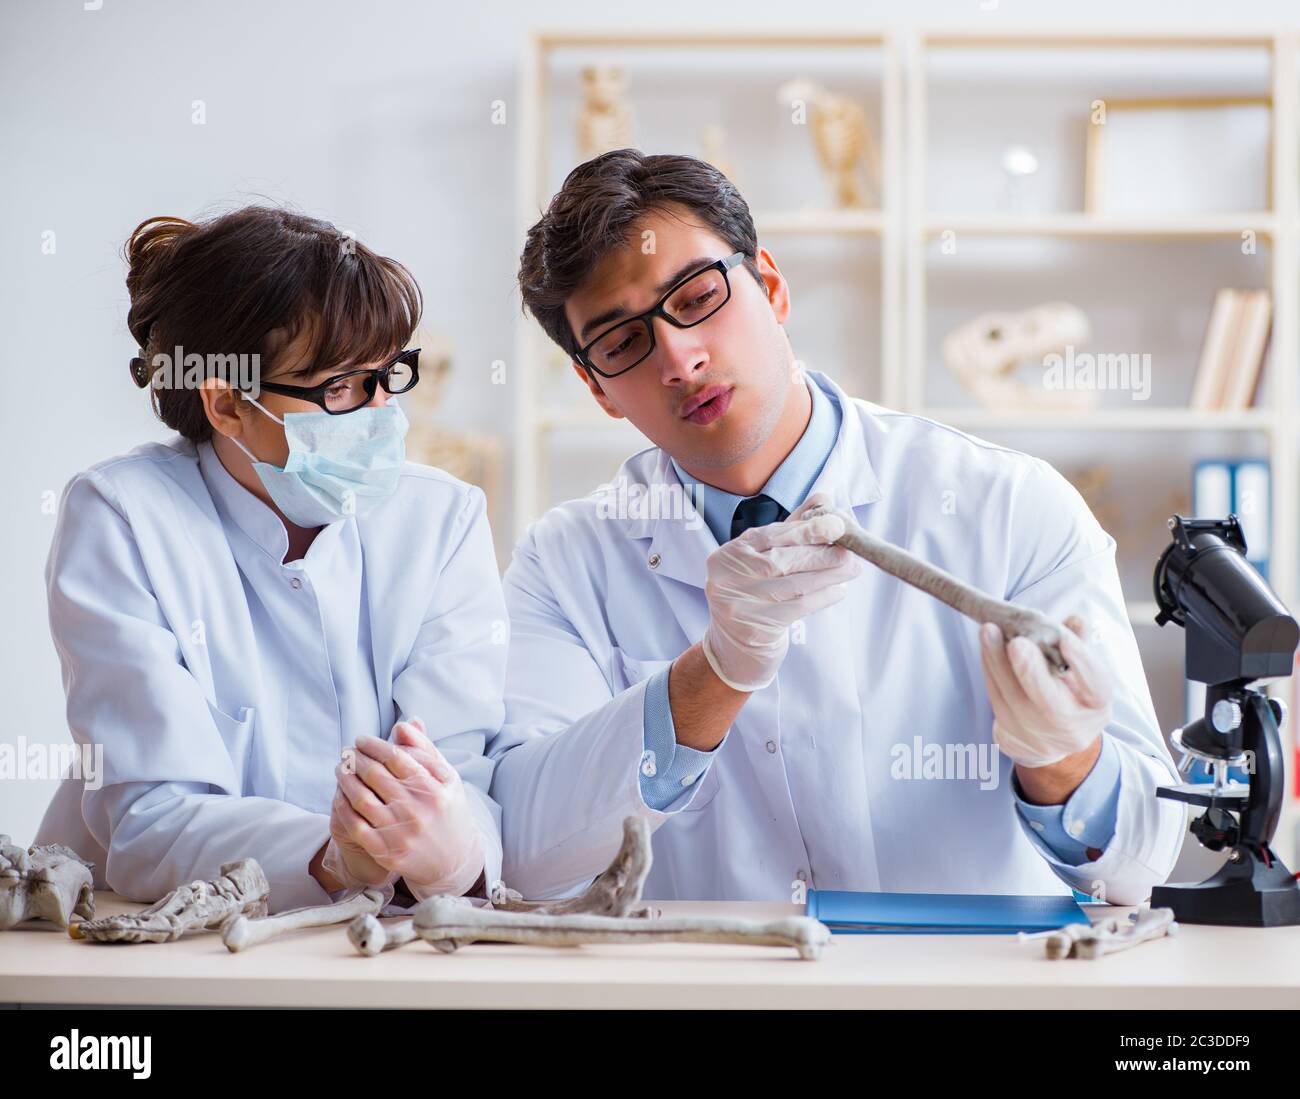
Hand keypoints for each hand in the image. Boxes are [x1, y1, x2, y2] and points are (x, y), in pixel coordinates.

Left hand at [331, 717, 483, 898]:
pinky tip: (339, 796)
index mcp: (434, 788)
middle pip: (375, 775)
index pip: (395, 756)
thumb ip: (425, 750)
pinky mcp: (386, 851)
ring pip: (361, 798)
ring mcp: (400, 832)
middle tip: (346, 752)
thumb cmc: (448, 811)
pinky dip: (343, 807)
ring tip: (340, 769)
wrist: (454, 861)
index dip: (373, 744)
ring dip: (345, 779)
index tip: (361, 740)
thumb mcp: (446, 778)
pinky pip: (355, 825)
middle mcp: (417, 810)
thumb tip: (403, 724)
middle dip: (355, 758)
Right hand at [701, 491, 862, 691]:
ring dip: (829, 575)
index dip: (805, 529)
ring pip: (794, 585)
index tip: (836, 524)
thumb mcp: (764, 559)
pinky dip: (823, 597)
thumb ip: (791, 529)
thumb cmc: (754, 593)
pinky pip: (798, 608)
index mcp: (728, 555)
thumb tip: (823, 499)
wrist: (734, 646)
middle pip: (781, 561)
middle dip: (820, 554)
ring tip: (852, 568)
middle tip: (850, 550)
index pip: (770, 536)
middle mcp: (729, 578)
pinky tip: (838, 590)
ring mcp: (740, 605)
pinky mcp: (756, 629)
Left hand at [979, 615, 1113, 767]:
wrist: (1052, 738)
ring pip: (1013, 699)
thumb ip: (1078, 645)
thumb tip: (1075, 621)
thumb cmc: (1071, 693)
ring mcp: (1039, 738)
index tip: (1065, 638)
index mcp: (1097, 707)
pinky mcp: (1011, 738)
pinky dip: (989, 671)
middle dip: (1031, 671)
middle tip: (1017, 642)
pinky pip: (996, 700)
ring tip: (989, 631)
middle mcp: (1071, 728)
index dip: (1081, 662)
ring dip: (997, 662)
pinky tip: (986, 647)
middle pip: (1049, 703)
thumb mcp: (1083, 672)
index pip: (1095, 685)